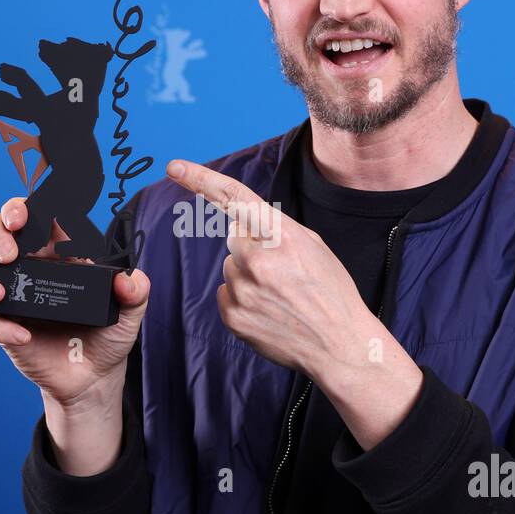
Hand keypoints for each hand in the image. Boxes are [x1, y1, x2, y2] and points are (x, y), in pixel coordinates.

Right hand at [0, 196, 150, 406]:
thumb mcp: (130, 312)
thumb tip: (126, 280)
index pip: (40, 216)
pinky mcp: (4, 326)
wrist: (93, 377)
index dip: (31, 207)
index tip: (32, 213)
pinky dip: (2, 325)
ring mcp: (14, 295)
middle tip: (10, 250)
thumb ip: (136, 292)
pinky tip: (23, 335)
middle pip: (0, 232)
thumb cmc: (109, 334)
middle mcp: (31, 267)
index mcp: (60, 252)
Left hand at [165, 159, 371, 377]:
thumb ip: (274, 228)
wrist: (339, 345)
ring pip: (231, 268)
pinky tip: (269, 310)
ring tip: (280, 295)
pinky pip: (226, 293)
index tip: (174, 167)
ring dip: (249, 276)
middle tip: (282, 271)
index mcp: (282, 235)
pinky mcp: (233, 316)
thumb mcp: (313, 246)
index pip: (234, 197)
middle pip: (234, 239)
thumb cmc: (331, 293)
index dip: (200, 179)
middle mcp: (258, 259)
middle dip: (252, 248)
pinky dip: (243, 299)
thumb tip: (238, 225)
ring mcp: (243, 289)